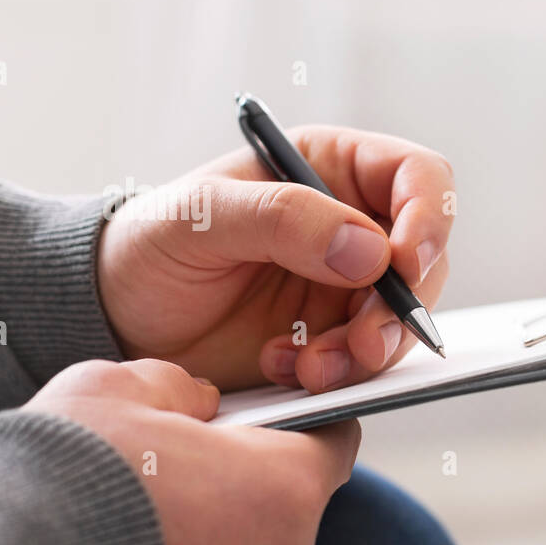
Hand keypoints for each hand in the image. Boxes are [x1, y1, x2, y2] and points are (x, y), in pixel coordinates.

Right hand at [23, 359, 359, 544]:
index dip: (303, 431)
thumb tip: (199, 402)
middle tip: (174, 495)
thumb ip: (178, 388)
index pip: (333, 445)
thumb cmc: (63, 480)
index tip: (275, 430)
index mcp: (285, 488)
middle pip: (286, 520)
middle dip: (242, 503)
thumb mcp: (115, 391)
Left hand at [97, 126, 454, 392]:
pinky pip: (369, 361)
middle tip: (361, 343)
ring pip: (403, 318)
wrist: (117, 321)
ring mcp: (348, 288)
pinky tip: (288, 371)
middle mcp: (352, 226)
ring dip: (370, 351)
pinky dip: (341, 375)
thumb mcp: (201, 217)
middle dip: (400, 307)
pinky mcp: (336, 340)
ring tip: (311, 368)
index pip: (417, 178)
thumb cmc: (148, 247)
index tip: (405, 264)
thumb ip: (282, 218)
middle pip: (426, 259)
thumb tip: (371, 248)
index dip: (428, 217)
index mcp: (329, 169)